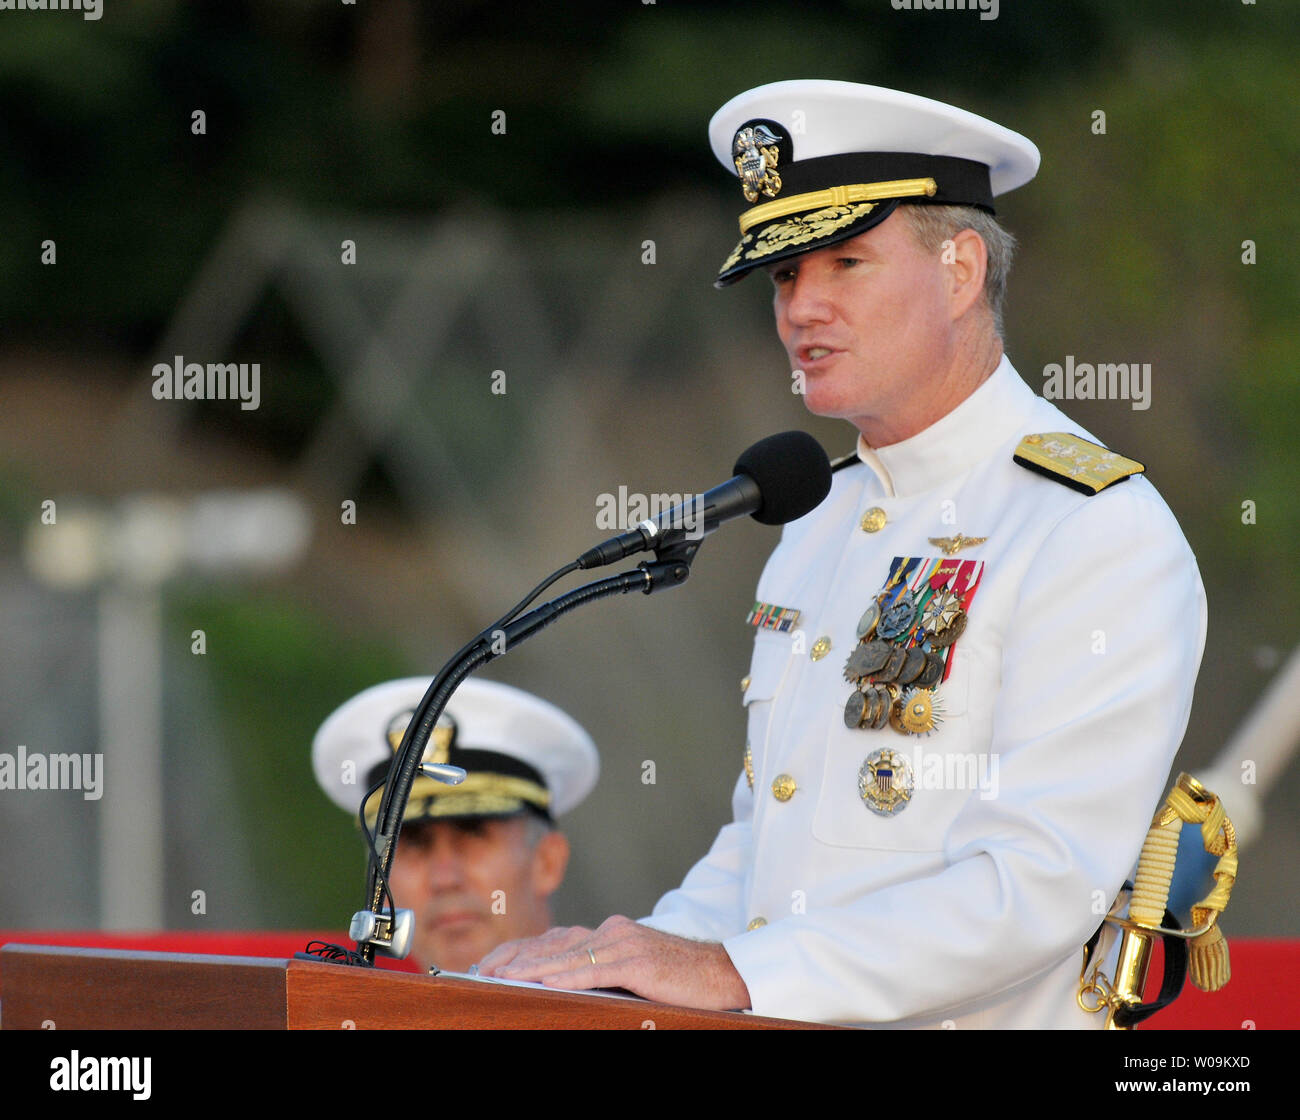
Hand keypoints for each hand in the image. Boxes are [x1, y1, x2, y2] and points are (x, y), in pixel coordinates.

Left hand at [477, 915, 750, 1010]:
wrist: (722, 974)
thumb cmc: (678, 980)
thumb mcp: (632, 975)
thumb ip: (600, 973)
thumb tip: (559, 987)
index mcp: (609, 934)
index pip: (553, 940)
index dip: (520, 951)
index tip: (489, 963)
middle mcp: (612, 932)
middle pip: (552, 944)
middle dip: (513, 957)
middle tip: (481, 970)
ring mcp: (624, 942)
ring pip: (566, 954)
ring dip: (529, 966)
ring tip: (499, 975)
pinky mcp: (637, 960)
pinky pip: (593, 969)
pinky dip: (564, 975)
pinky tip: (542, 981)